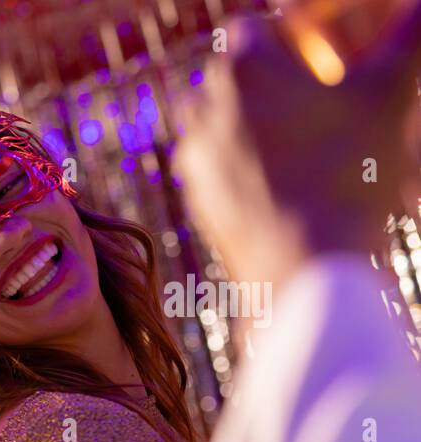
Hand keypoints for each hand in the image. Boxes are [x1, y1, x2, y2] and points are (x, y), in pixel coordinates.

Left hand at [175, 9, 420, 294]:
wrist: (306, 261)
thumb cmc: (350, 171)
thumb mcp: (389, 96)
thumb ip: (409, 38)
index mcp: (245, 66)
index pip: (254, 28)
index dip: (285, 37)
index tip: (312, 55)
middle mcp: (205, 106)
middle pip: (230, 76)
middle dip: (264, 81)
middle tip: (307, 98)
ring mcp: (195, 155)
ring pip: (217, 123)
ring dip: (246, 123)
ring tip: (295, 142)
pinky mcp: (195, 197)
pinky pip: (214, 168)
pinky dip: (239, 166)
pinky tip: (280, 181)